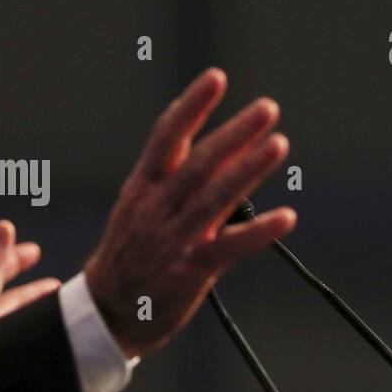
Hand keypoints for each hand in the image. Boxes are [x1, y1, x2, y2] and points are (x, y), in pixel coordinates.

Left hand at [0, 220, 60, 353]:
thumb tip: (3, 227)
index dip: (15, 257)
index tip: (34, 251)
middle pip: (10, 297)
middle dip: (32, 288)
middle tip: (54, 284)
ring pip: (18, 319)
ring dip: (37, 310)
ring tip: (59, 308)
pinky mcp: (0, 356)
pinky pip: (24, 337)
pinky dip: (38, 330)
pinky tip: (51, 338)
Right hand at [83, 68, 296, 359]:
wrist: (106, 312)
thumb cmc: (130, 256)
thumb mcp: (139, 209)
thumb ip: (175, 178)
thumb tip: (215, 140)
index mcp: (142, 189)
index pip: (166, 138)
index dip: (192, 107)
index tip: (216, 79)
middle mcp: (156, 208)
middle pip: (199, 163)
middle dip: (234, 133)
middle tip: (267, 109)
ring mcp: (174, 239)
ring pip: (215, 197)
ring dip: (249, 169)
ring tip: (278, 144)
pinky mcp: (190, 270)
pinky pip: (229, 247)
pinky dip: (258, 231)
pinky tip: (285, 217)